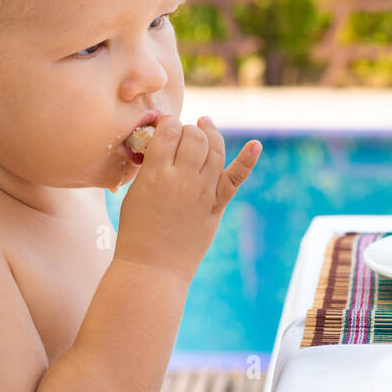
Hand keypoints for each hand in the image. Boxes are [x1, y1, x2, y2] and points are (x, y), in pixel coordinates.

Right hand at [116, 115, 260, 282]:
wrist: (153, 268)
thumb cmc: (136, 231)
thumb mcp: (135, 192)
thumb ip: (150, 167)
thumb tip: (163, 145)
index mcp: (155, 174)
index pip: (168, 131)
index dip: (168, 123)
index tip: (165, 126)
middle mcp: (182, 179)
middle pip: (194, 136)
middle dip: (188, 129)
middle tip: (182, 134)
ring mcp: (202, 192)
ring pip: (214, 149)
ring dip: (210, 134)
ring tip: (205, 126)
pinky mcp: (216, 205)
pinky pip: (235, 178)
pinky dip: (248, 160)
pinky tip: (256, 144)